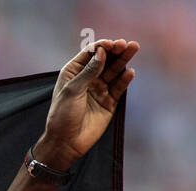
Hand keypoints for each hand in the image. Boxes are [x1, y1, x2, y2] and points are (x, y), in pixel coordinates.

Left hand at [37, 38, 138, 169]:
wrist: (66, 142)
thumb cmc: (62, 115)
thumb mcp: (72, 90)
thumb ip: (88, 71)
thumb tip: (101, 52)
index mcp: (73, 73)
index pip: (90, 54)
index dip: (100, 47)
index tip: (110, 44)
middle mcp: (87, 79)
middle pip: (105, 59)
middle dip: (115, 50)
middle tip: (125, 44)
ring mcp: (99, 89)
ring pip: (114, 70)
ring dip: (123, 59)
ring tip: (133, 47)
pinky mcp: (109, 101)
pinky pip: (119, 87)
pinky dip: (124, 79)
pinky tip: (129, 72)